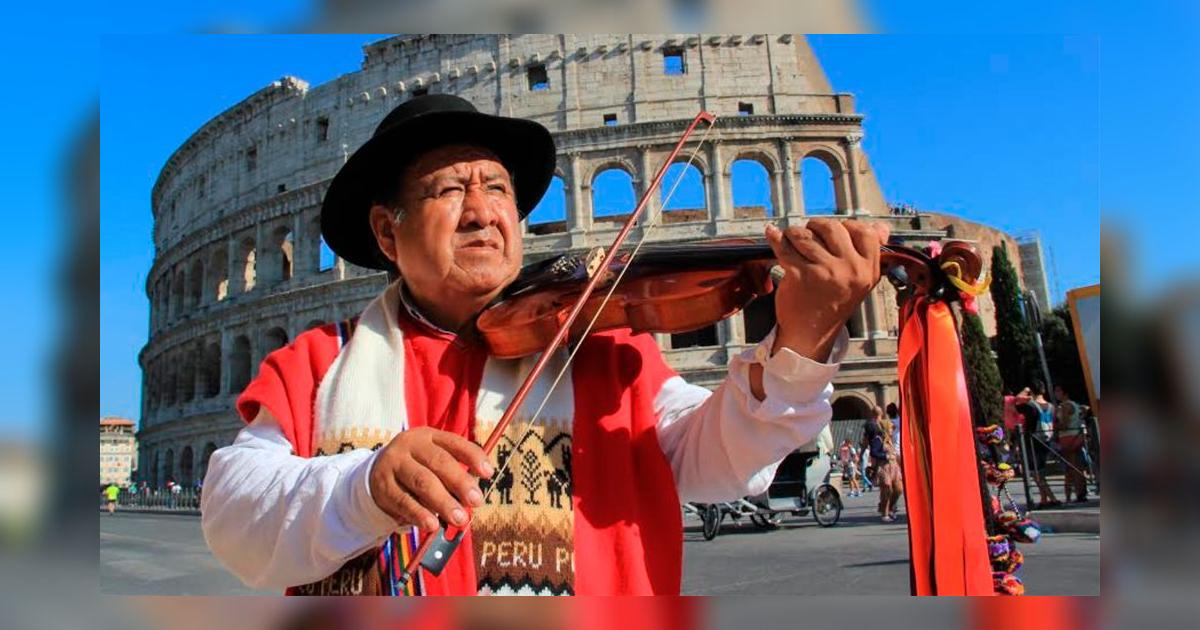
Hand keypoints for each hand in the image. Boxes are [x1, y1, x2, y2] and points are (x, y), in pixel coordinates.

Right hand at [368, 426, 494, 532]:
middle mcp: (411, 445)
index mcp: (429, 436)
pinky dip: (419, 514)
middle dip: (460, 482)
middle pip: (439, 462)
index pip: (455, 443)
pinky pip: (403, 501)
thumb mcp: (434, 464)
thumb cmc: (418, 469)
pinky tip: (432, 525)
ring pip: (422, 481)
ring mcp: (395, 463)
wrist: (377, 473)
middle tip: (476, 501)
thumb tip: (472, 498)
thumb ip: (454, 477)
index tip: (488, 473)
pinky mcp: (383, 485)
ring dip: (443, 502)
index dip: (473, 457)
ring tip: (459, 518)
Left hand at [764, 219, 890, 360]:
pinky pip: (785, 247)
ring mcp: (825, 272)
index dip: (847, 226)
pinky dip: (776, 238)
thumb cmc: (832, 304)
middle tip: (808, 234)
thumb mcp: (860, 281)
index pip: (864, 232)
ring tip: (791, 239)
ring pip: (805, 235)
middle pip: (832, 228)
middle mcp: (850, 270)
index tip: (834, 232)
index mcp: (868, 270)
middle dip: (815, 226)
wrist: (810, 334)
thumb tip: (881, 226)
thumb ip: (869, 253)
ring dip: (793, 233)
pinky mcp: (801, 275)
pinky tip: (773, 234)